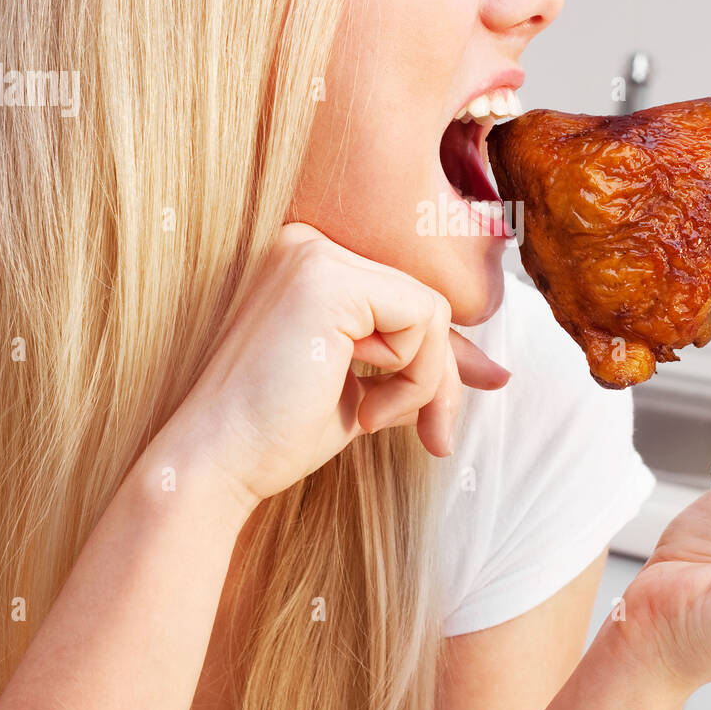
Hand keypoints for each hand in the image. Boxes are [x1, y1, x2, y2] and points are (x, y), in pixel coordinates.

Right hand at [143, 222, 509, 513]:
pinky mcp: (329, 280)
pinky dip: (415, 379)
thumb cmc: (276, 433)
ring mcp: (315, 254)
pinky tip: (365, 414)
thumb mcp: (363, 390)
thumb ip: (417, 367)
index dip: (437, 362)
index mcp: (308, 261)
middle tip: (434, 439)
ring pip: (431, 311)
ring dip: (423, 382)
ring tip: (371, 422)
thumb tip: (495, 372)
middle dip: (439, 378)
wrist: (215, 466)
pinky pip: (424, 320)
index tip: (444, 421)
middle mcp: (308, 243)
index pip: (405, 300)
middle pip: (424, 300)